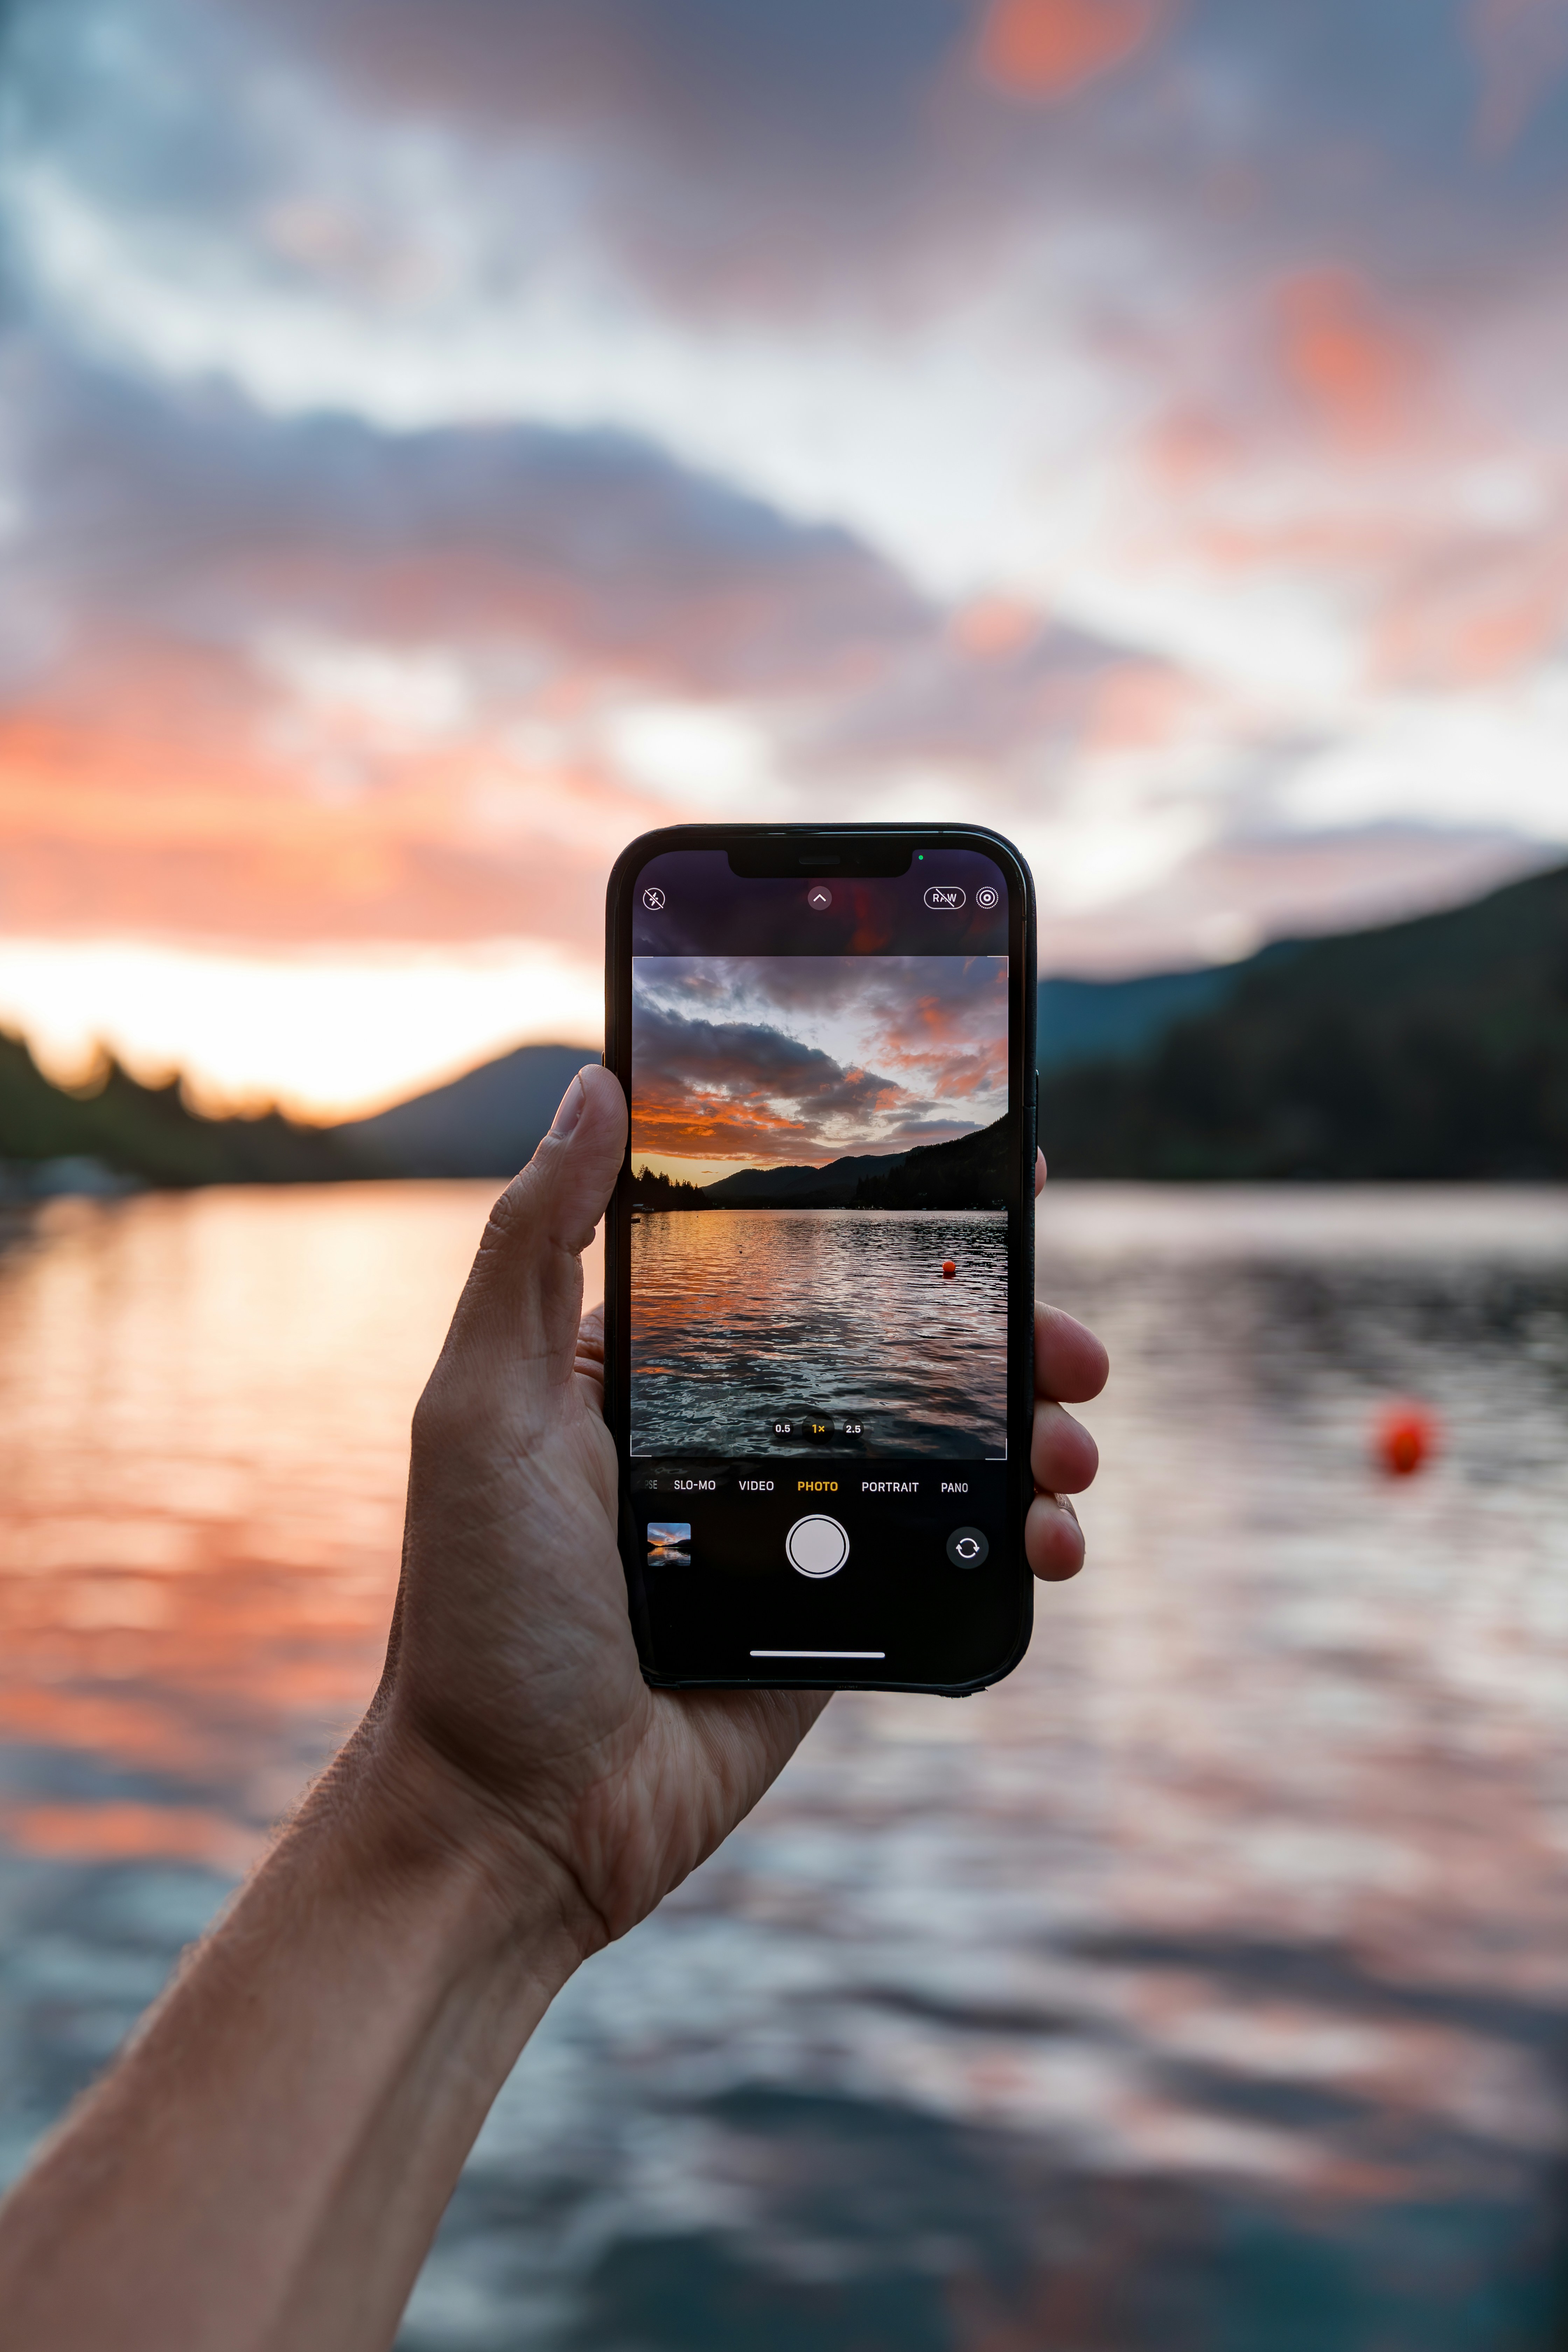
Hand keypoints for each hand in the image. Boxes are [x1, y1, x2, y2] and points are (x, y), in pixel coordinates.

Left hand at [368, 1078, 1106, 1959]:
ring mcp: (798, 1526)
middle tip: (1071, 1340)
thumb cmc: (480, 1605)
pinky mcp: (840, 1611)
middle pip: (900, 1349)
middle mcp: (736, 1434)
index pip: (796, 1257)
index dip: (898, 1213)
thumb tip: (592, 1085)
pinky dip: (1020, 1534)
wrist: (514, 1814)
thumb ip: (536, 1245)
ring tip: (1075, 1439)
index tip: (996, 1168)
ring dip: (1033, 1429)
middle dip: (1002, 1329)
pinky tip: (1050, 1533)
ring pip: (948, 1448)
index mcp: (656, 1369)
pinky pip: (952, 1553)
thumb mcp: (482, 1403)